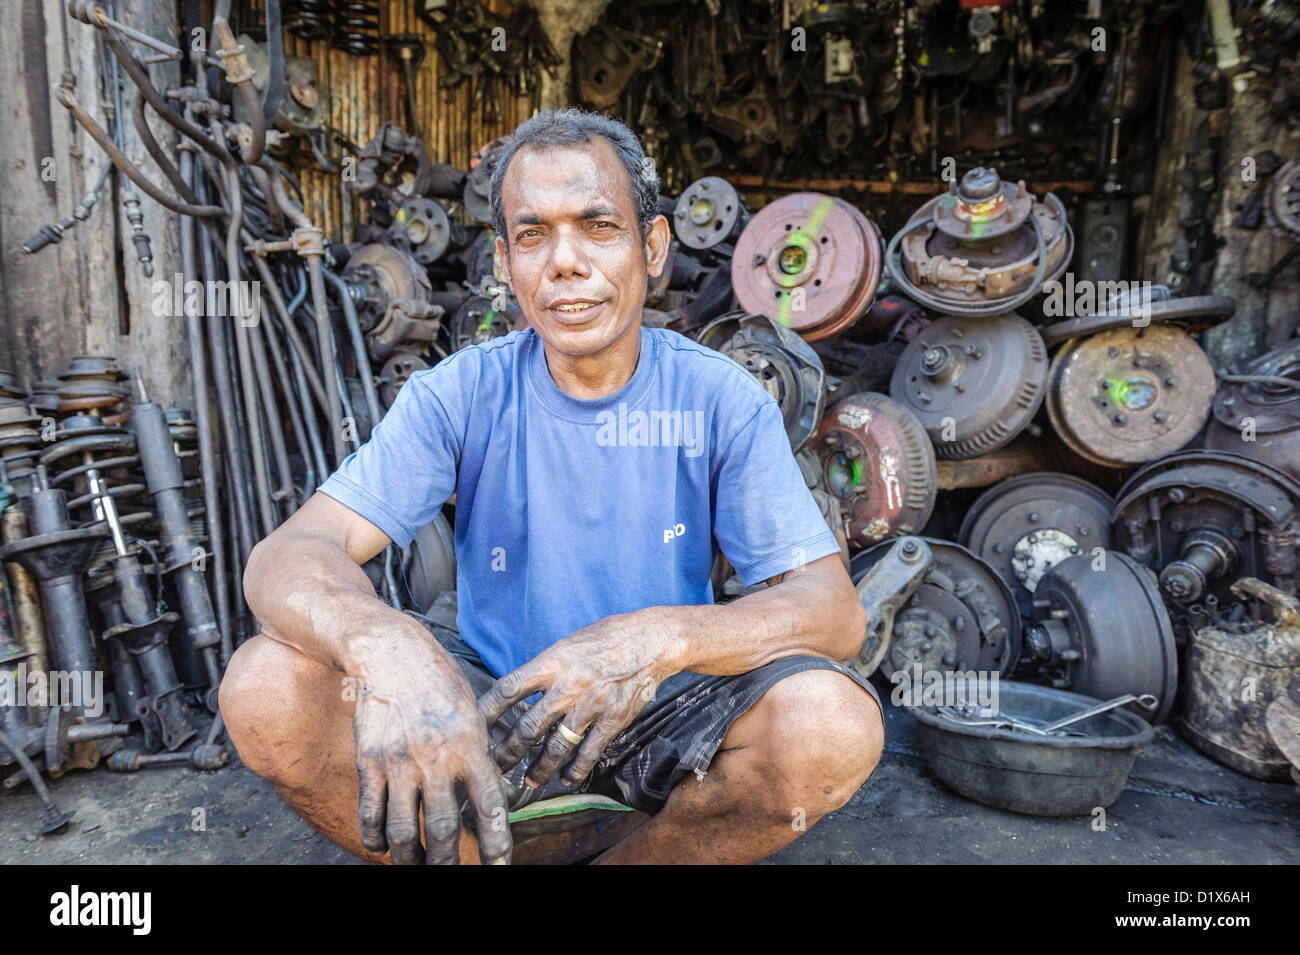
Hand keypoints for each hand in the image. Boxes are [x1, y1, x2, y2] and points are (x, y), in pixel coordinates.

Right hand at [347, 624, 512, 864]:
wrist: (392, 654)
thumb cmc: (439, 682)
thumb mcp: (473, 712)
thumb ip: (481, 755)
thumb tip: (494, 797)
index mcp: (470, 745)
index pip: (489, 806)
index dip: (496, 844)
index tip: (499, 869)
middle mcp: (436, 757)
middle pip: (444, 829)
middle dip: (447, 862)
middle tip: (449, 873)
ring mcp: (400, 761)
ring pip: (404, 831)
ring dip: (411, 859)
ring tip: (416, 866)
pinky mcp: (370, 761)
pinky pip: (371, 813)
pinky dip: (376, 838)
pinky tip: (383, 846)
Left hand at [477, 611, 677, 789]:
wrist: (652, 640)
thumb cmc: (607, 637)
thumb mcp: (568, 644)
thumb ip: (546, 668)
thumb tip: (520, 689)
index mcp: (552, 662)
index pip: (508, 689)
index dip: (486, 711)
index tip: (473, 728)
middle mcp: (568, 685)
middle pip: (527, 727)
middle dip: (507, 752)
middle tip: (493, 767)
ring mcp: (591, 705)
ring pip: (556, 747)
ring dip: (539, 769)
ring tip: (529, 781)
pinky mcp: (613, 719)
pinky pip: (589, 752)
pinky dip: (576, 770)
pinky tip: (566, 779)